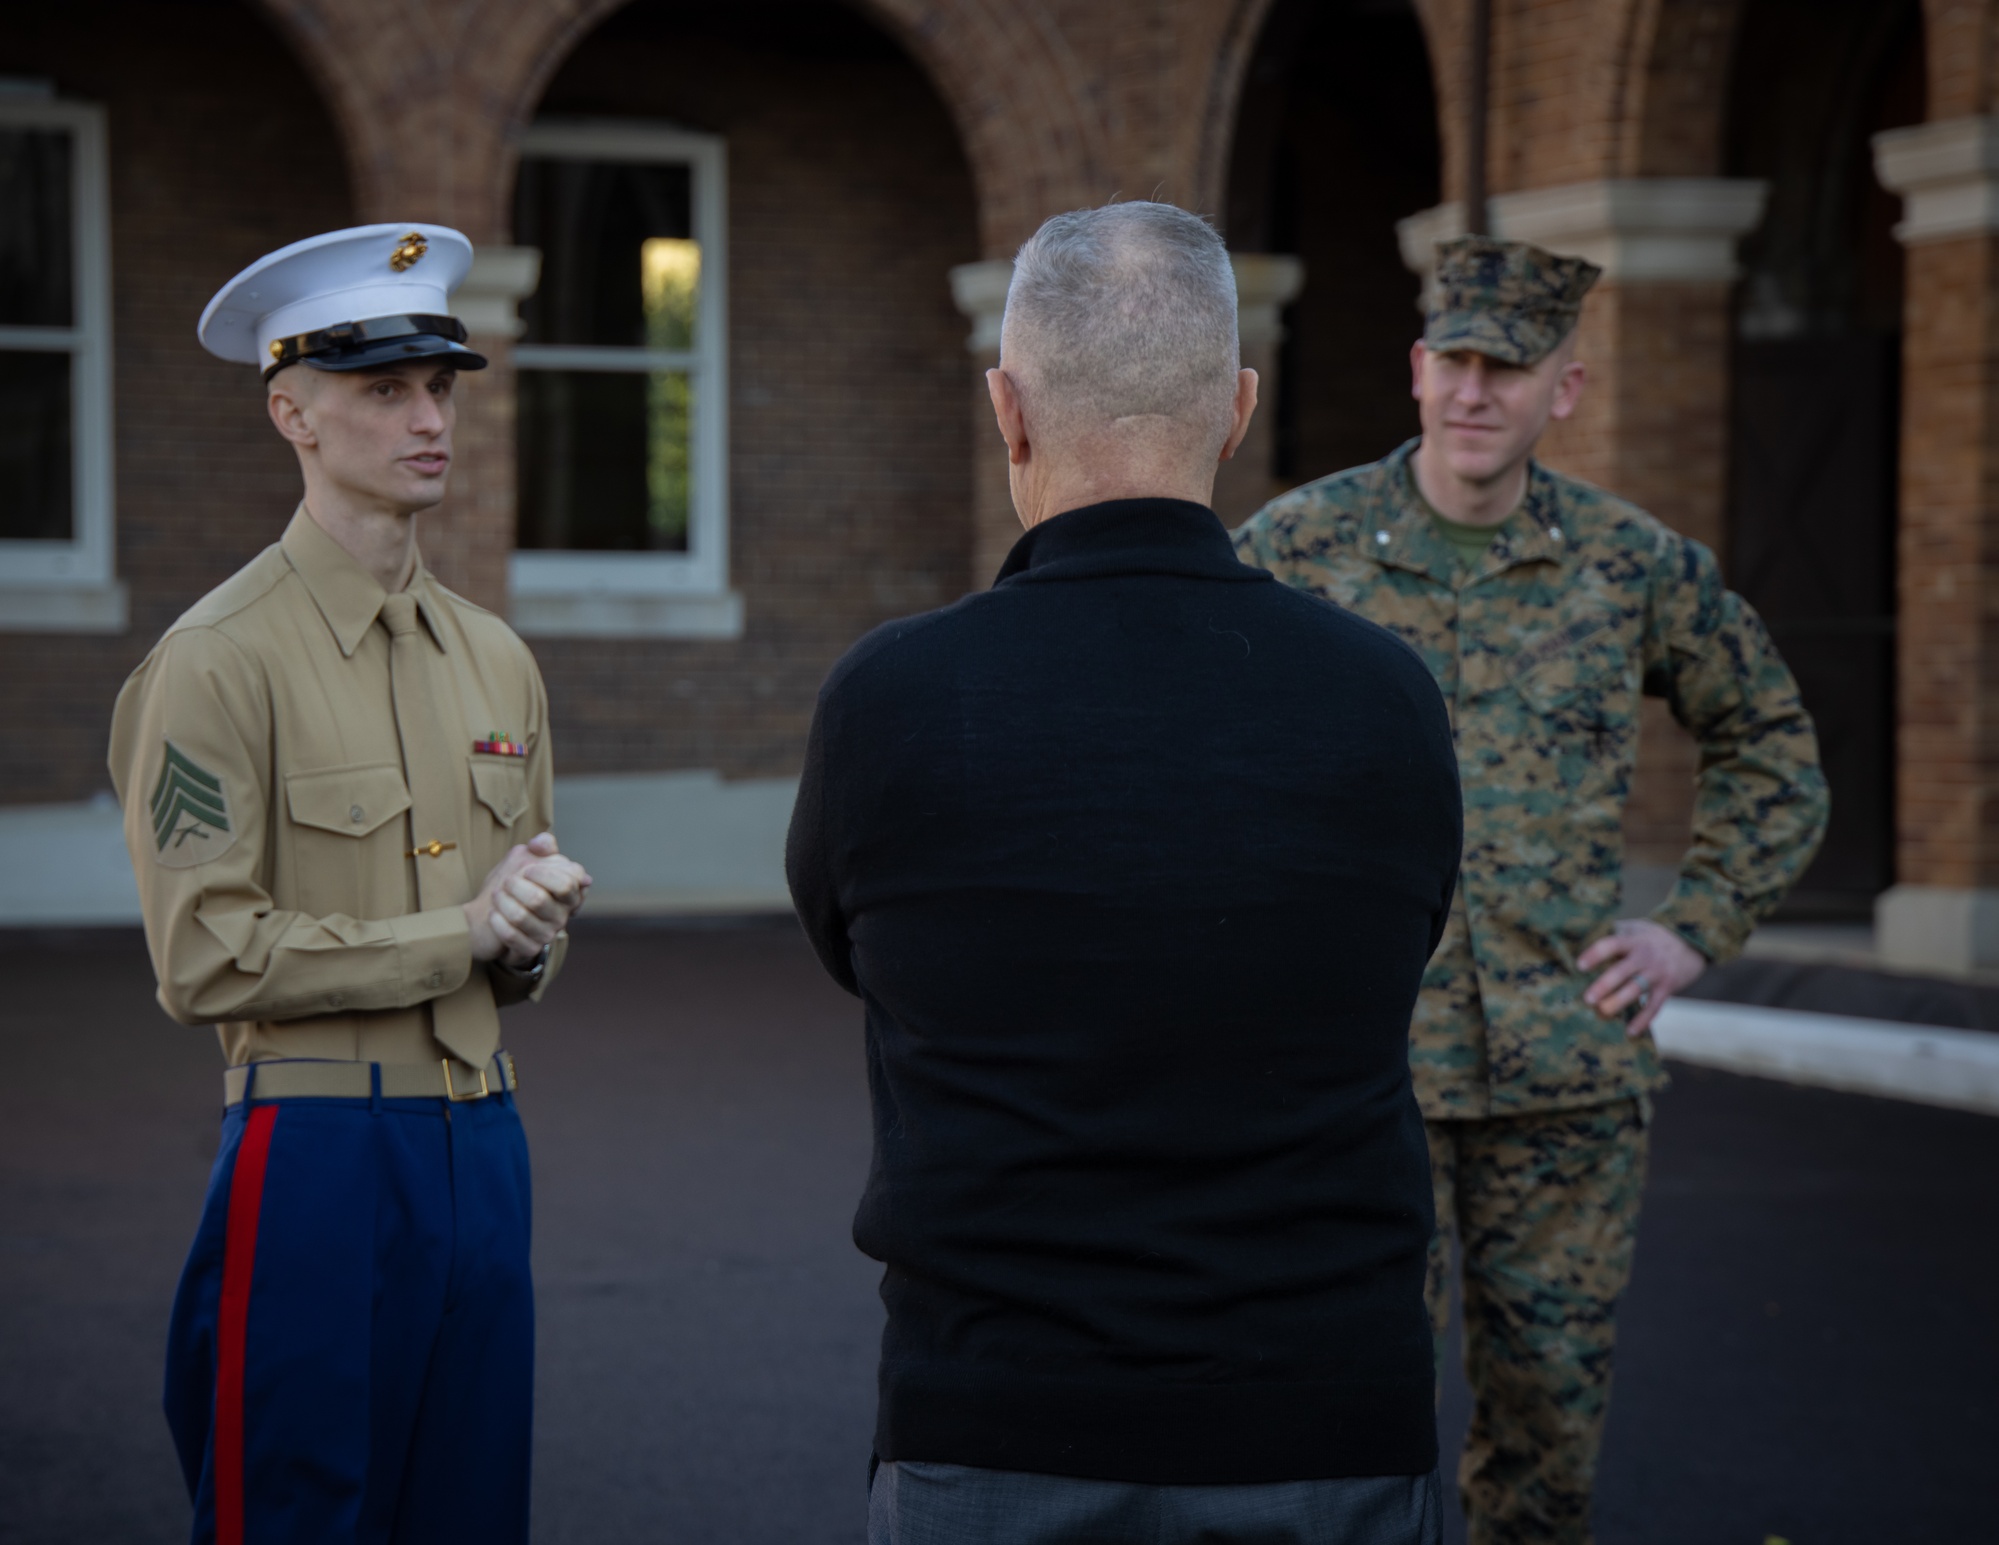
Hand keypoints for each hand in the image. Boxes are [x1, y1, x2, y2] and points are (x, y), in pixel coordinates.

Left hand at [464, 832, 591, 966]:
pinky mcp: (529, 949)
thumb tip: (541, 843)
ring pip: (520, 917)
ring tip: (497, 895)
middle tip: (506, 882)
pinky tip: (493, 913)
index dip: (542, 874)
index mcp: (570, 893)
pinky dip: (497, 921)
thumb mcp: (529, 857)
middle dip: (514, 886)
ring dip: (502, 901)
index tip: (527, 869)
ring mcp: (547, 934)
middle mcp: (562, 916)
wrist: (494, 911)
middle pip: (538, 899)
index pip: (566, 884)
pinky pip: (510, 935)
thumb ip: (541, 846)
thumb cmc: (517, 883)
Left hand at [1578, 918, 1705, 1038]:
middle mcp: (1645, 956)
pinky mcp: (1666, 989)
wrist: (1690, 945)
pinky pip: (1654, 1006)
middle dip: (1605, 985)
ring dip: (1618, 1002)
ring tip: (1602, 1013)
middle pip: (1622, 971)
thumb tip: (1581, 939)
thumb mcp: (1635, 928)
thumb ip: (1614, 933)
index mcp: (1633, 940)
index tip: (1580, 966)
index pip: (1612, 944)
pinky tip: (1630, 1032)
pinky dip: (1643, 1020)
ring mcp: (1656, 973)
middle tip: (1588, 998)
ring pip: (1636, 989)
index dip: (1596, 954)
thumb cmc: (1651, 938)